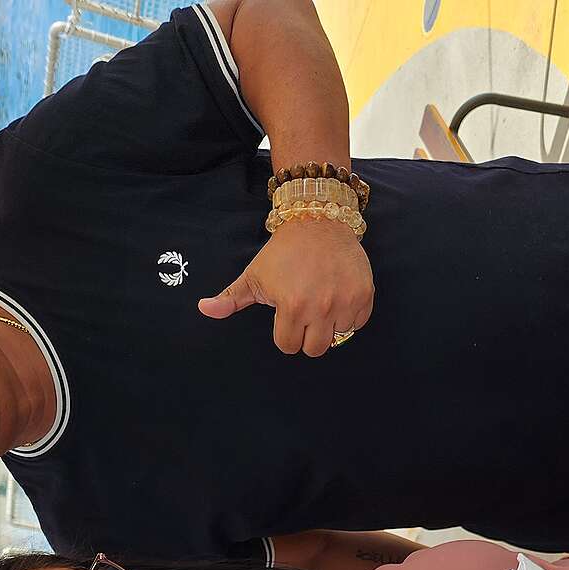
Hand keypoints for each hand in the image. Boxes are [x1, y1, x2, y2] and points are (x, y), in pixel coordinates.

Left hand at [198, 218, 374, 356]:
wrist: (318, 220)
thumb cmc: (283, 251)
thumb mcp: (254, 274)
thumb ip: (230, 298)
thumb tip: (203, 309)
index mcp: (291, 307)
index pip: (289, 346)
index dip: (286, 332)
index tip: (287, 313)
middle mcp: (320, 307)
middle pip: (315, 349)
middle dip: (308, 334)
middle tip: (306, 309)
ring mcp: (345, 301)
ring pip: (338, 337)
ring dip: (330, 324)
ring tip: (322, 298)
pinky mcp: (364, 294)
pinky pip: (358, 323)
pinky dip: (350, 314)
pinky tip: (338, 294)